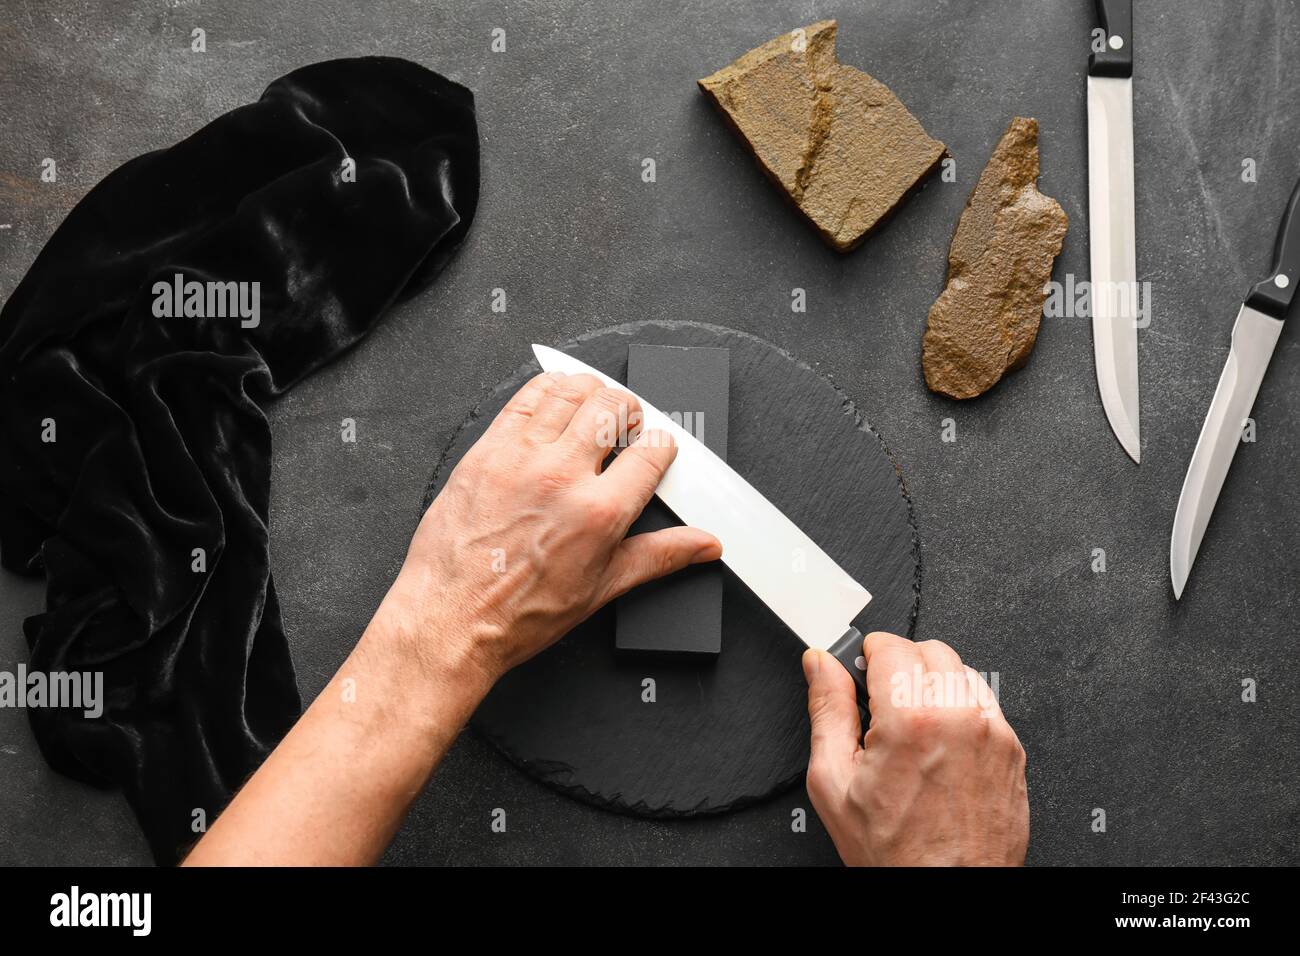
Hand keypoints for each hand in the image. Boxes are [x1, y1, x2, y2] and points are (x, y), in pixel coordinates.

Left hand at [384, 370, 722, 684]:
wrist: (451, 620)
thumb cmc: (518, 613)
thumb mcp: (603, 588)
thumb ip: (661, 557)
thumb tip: (703, 546)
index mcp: (599, 513)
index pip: (652, 452)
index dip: (662, 447)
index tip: (655, 452)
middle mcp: (562, 477)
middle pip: (613, 407)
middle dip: (630, 411)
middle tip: (625, 429)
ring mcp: (520, 459)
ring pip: (570, 392)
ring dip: (591, 393)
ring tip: (592, 412)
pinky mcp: (486, 451)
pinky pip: (523, 399)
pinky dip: (546, 391)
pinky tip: (553, 404)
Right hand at [802, 632, 1027, 865]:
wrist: (949, 889)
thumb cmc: (894, 851)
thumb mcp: (833, 780)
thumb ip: (826, 709)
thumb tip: (819, 665)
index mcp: (910, 720)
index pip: (890, 644)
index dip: (865, 654)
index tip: (859, 672)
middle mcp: (958, 717)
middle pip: (928, 648)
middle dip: (899, 665)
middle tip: (881, 702)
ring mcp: (992, 732)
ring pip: (959, 670)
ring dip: (931, 682)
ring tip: (911, 726)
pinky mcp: (1011, 748)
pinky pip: (984, 701)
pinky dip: (959, 707)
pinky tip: (939, 741)